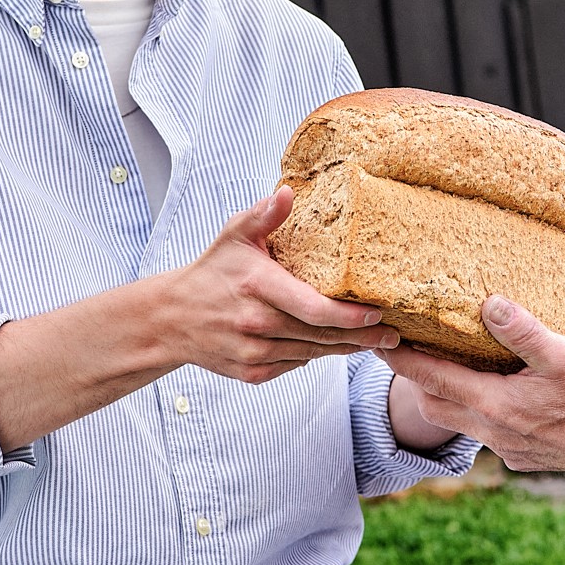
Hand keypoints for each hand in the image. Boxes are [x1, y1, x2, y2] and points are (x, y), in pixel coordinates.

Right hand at [162, 186, 398, 383]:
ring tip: (374, 342)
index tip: (377, 313)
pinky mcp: (252, 373)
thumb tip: (289, 191)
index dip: (350, 317)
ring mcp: (253, 353)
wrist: (171, 318)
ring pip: (312, 354)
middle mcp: (256, 324)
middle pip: (322, 336)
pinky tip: (334, 346)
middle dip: (361, 338)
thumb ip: (265, 216)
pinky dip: (315, 356)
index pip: (314, 309)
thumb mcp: (235, 236)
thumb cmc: (212, 271)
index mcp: (258, 288)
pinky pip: (295, 365)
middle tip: (392, 335)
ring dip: (344, 349)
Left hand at [379, 295, 564, 476]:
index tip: (378, 343)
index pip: (431, 379)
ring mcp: (506, 448)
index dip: (401, 360)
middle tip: (408, 351)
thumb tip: (488, 304)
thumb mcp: (563, 356)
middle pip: (434, 406)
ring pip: (460, 421)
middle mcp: (492, 431)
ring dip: (450, 396)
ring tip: (452, 367)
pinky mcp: (523, 457)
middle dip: (417, 380)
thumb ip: (523, 331)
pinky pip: (486, 433)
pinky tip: (500, 394)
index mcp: (493, 405)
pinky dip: (480, 412)